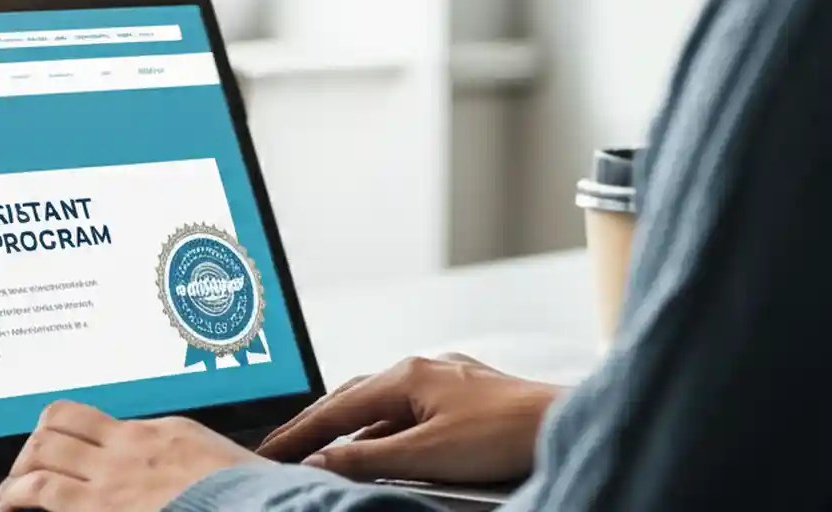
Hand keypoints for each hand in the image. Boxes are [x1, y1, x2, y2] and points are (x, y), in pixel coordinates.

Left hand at [0, 400, 263, 511]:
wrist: (256, 509)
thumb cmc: (250, 498)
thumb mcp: (227, 468)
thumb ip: (199, 466)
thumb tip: (202, 476)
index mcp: (165, 433)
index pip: (105, 424)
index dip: (79, 437)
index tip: (72, 453)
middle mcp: (132, 445)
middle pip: (62, 423)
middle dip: (39, 443)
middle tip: (30, 464)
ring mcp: (113, 475)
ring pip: (44, 450)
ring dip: (21, 468)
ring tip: (14, 488)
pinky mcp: (100, 507)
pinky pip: (42, 490)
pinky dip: (18, 493)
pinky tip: (11, 503)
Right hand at [258, 353, 562, 483]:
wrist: (563, 423)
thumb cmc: (502, 435)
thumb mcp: (425, 454)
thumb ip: (367, 460)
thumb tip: (319, 462)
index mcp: (405, 376)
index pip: (336, 408)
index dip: (299, 433)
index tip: (267, 451)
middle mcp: (421, 369)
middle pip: (353, 398)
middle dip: (317, 424)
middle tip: (284, 447)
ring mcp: (445, 380)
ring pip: (383, 404)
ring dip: (351, 427)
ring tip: (324, 450)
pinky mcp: (465, 396)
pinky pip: (409, 410)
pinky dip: (384, 429)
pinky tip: (383, 448)